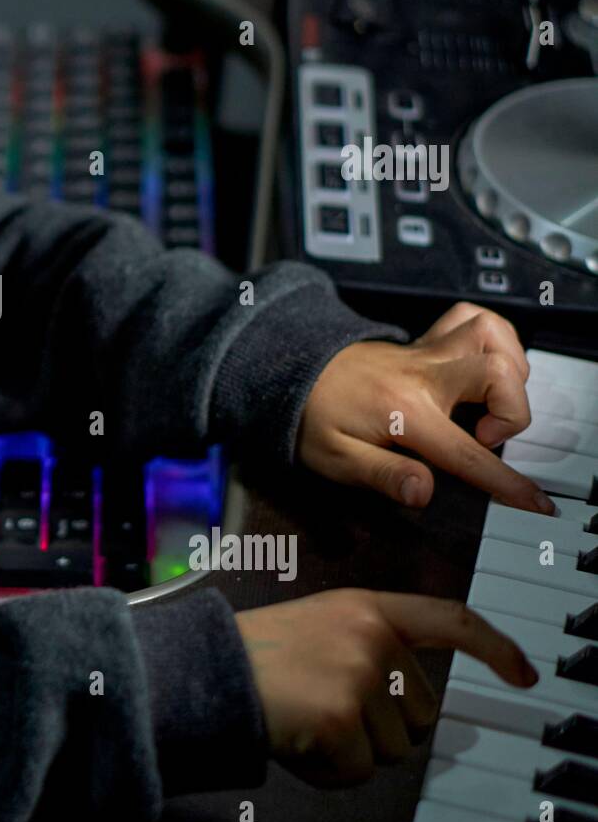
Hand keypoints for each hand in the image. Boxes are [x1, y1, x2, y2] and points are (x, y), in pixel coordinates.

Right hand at [235, 589, 535, 786]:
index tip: (520, 672)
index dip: (494, 647)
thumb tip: (412, 697)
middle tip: (325, 706)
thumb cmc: (257, 656)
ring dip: (353, 750)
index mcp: (366, 609)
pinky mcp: (341, 718)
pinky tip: (299, 741)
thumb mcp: (320, 624)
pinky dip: (328, 771)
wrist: (206, 670)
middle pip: (421, 712)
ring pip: (394, 749)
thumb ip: (371, 642)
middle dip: (381, 726)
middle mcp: (370, 637)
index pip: (450, 621)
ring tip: (307, 720)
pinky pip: (359, 772)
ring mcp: (358, 676)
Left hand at [297, 302, 553, 513]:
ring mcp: (424, 354)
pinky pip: (469, 318)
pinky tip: (482, 365)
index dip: (506, 483)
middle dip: (515, 411)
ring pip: (491, 335)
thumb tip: (423, 492)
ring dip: (508, 369)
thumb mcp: (334, 458)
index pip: (466, 453)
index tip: (535, 504)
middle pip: (498, 372)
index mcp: (403, 411)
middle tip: (486, 437)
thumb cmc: (307, 417)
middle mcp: (422, 375)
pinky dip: (491, 337)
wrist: (285, 369)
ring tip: (488, 402)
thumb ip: (382, 475)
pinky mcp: (421, 343)